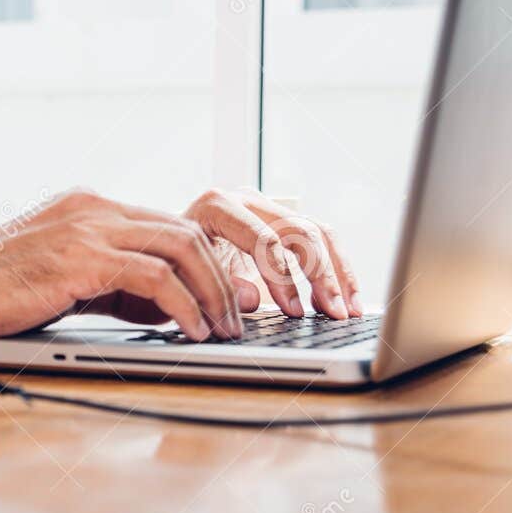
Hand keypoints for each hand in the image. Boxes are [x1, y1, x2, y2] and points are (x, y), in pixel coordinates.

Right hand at [0, 189, 244, 341]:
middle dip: (223, 279)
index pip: (171, 226)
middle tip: (239, 320)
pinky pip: (155, 277)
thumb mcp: (67, 281)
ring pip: (181, 248)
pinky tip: (192, 332)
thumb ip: (116, 286)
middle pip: (188, 232)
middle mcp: (94, 208)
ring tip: (223, 332)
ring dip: (213, 294)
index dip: (209, 266)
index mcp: (91, 207)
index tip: (228, 304)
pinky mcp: (80, 258)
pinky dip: (185, 306)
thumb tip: (170, 309)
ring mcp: (87, 228)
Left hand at [182, 188, 361, 318]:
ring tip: (349, 311)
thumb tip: (255, 298)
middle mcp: (246, 199)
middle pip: (300, 230)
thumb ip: (216, 286)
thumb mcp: (182, 276)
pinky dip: (335, 270)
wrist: (162, 249)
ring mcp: (266, 207)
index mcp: (216, 206)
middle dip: (322, 275)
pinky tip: (343, 301)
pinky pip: (319, 241)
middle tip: (335, 314)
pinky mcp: (280, 222)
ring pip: (318, 232)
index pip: (263, 238)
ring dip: (339, 273)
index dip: (283, 278)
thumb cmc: (169, 265)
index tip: (294, 312)